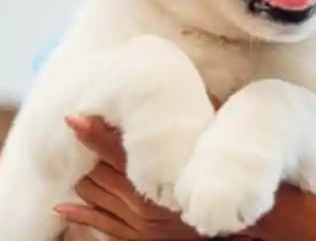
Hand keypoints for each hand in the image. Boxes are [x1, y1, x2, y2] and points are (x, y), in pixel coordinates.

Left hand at [56, 115, 264, 239]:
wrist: (253, 226)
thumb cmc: (241, 182)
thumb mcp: (222, 146)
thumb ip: (204, 120)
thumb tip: (189, 89)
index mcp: (163, 177)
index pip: (120, 151)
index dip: (95, 133)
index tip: (73, 116)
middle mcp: (147, 204)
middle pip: (101, 174)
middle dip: (86, 154)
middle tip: (71, 128)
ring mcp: (142, 226)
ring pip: (98, 199)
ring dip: (84, 180)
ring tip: (72, 161)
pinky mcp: (143, 240)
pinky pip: (103, 228)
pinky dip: (80, 217)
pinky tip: (62, 210)